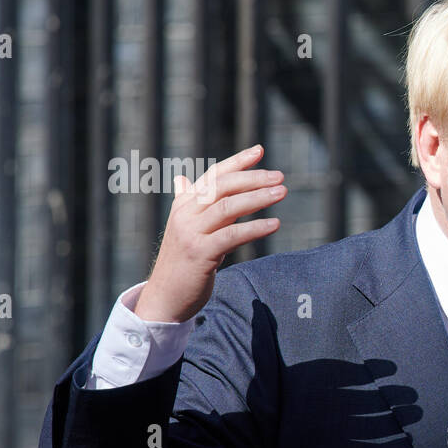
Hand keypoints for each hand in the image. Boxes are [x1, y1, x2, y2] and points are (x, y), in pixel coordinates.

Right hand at [134, 145, 285, 323]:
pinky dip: (255, 228)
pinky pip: (232, 235)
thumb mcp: (185, 228)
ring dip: (258, 198)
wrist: (166, 296)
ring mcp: (191, 233)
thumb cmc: (181, 262)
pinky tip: (274, 224)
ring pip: (228, 207)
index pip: (213, 175)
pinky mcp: (200, 253)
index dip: (236, 162)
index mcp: (184, 205)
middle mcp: (185, 214)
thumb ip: (188, 203)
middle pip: (223, 187)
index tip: (259, 150)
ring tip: (282, 193)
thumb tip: (183, 180)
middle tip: (280, 176)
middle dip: (253, 178)